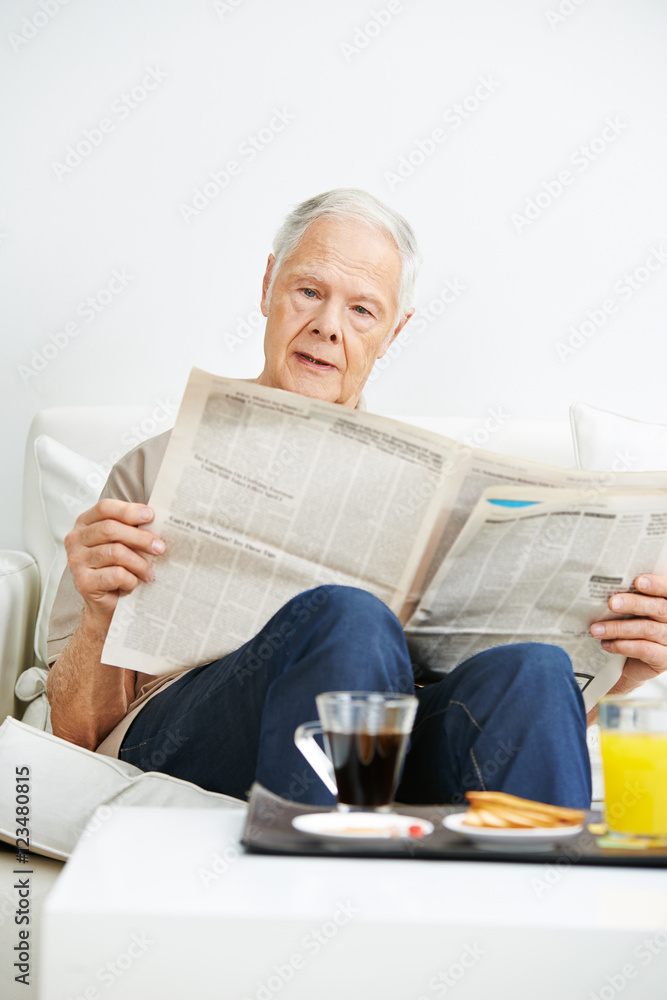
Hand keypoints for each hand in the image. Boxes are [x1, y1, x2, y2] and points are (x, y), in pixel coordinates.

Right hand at [64, 499, 164, 624]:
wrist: (106, 602)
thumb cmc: (116, 567)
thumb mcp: (123, 542)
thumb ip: (132, 528)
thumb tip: (157, 519)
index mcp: (84, 523)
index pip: (104, 508)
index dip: (129, 510)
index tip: (150, 516)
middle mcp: (75, 540)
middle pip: (110, 529)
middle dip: (140, 538)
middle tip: (160, 547)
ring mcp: (76, 561)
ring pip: (115, 552)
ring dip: (139, 563)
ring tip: (149, 572)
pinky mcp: (83, 582)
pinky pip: (115, 574)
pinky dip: (131, 580)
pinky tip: (133, 583)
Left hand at [590, 574, 666, 694]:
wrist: (632, 664)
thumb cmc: (631, 628)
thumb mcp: (632, 611)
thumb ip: (630, 597)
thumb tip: (608, 585)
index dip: (657, 584)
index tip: (638, 582)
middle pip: (659, 608)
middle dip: (634, 604)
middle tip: (612, 603)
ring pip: (647, 629)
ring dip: (618, 628)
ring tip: (596, 629)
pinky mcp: (664, 659)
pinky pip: (645, 649)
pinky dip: (624, 646)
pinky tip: (607, 644)